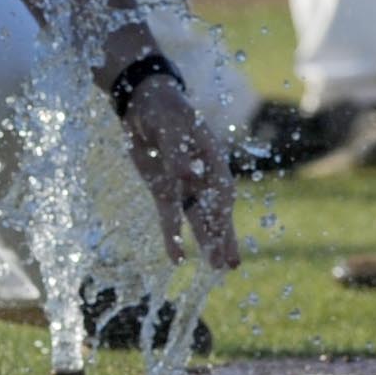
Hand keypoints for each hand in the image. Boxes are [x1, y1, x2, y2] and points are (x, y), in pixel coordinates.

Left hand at [118, 73, 237, 273]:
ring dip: (207, 242)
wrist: (146, 106)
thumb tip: (186, 176)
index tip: (222, 231)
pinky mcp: (165, 192)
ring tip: (219, 268)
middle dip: (221, 237)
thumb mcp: (170, 126)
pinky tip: (178, 258)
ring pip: (199, 219)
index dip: (220, 211)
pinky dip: (174, 236)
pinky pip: (171, 217)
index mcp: (213, 160)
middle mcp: (204, 177)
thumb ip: (177, 152)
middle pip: (215, 211)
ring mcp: (185, 187)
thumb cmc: (165, 111)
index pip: (220, 191)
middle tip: (228, 265)